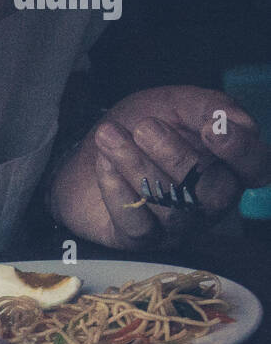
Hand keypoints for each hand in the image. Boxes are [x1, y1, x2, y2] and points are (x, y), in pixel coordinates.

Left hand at [51, 85, 270, 249]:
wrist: (90, 147)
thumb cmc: (141, 126)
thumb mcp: (176, 104)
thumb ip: (209, 106)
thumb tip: (232, 121)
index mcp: (229, 166)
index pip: (255, 167)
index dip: (240, 151)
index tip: (212, 129)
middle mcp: (210, 201)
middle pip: (210, 191)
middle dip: (175, 155)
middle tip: (143, 127)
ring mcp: (177, 224)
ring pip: (171, 207)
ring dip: (136, 165)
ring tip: (109, 135)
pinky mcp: (140, 238)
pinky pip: (137, 224)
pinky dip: (117, 190)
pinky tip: (104, 163)